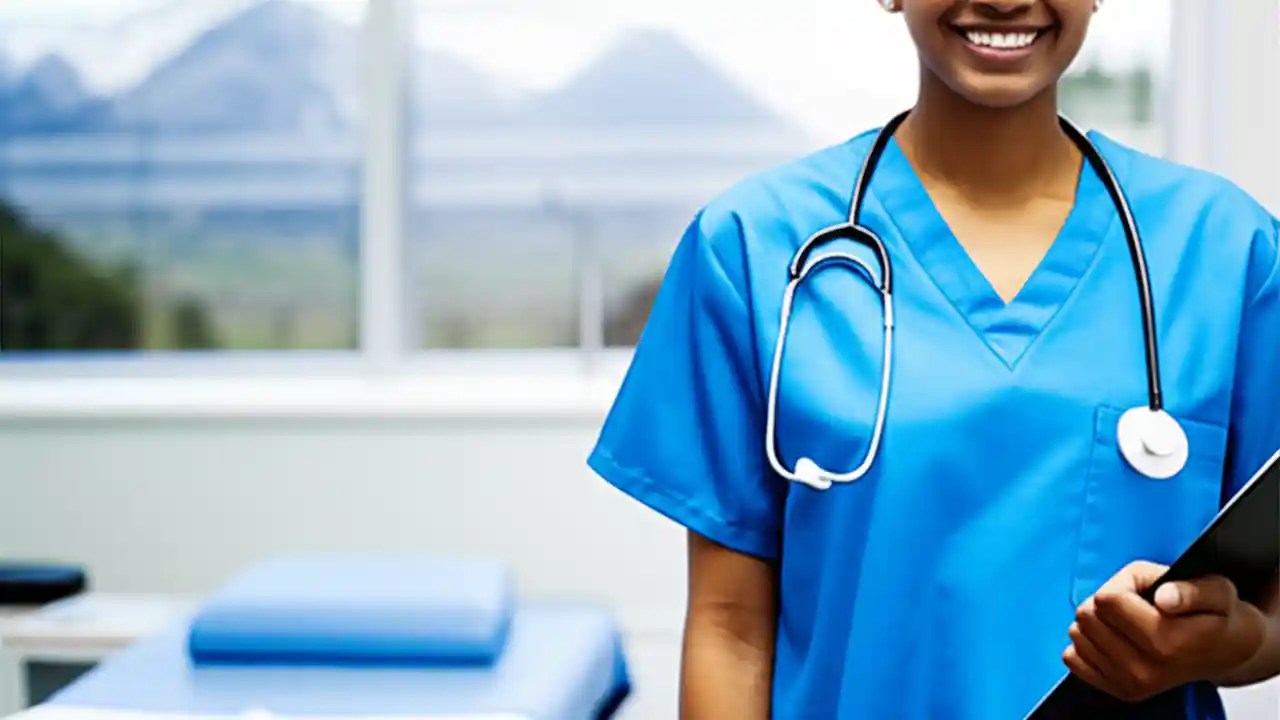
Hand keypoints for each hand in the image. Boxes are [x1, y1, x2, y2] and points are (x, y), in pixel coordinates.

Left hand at [1063, 561, 1268, 701]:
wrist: (1226, 652)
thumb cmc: (1217, 616)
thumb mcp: (1218, 591)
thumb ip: (1191, 590)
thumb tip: (1164, 597)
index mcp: (1167, 642)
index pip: (1107, 599)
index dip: (1124, 583)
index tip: (1146, 588)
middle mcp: (1144, 669)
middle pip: (1087, 615)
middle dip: (1107, 600)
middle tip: (1138, 605)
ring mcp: (1128, 683)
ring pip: (1077, 634)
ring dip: (1098, 621)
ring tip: (1131, 622)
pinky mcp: (1116, 690)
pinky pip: (1072, 657)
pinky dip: (1088, 642)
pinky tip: (1116, 639)